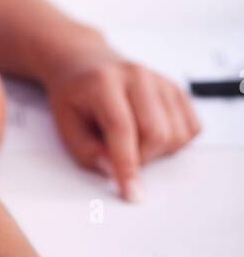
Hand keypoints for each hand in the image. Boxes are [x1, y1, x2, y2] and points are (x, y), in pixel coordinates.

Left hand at [43, 40, 201, 200]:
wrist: (85, 63)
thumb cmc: (75, 94)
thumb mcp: (65, 124)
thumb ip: (87, 152)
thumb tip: (115, 171)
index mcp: (104, 82)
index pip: (122, 128)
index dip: (127, 166)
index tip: (132, 194)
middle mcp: (136, 76)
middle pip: (156, 134)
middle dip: (141, 158)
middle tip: (119, 153)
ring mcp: (159, 80)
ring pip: (176, 134)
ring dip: (157, 151)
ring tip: (133, 140)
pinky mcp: (176, 89)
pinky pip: (192, 128)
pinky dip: (176, 141)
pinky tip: (152, 133)